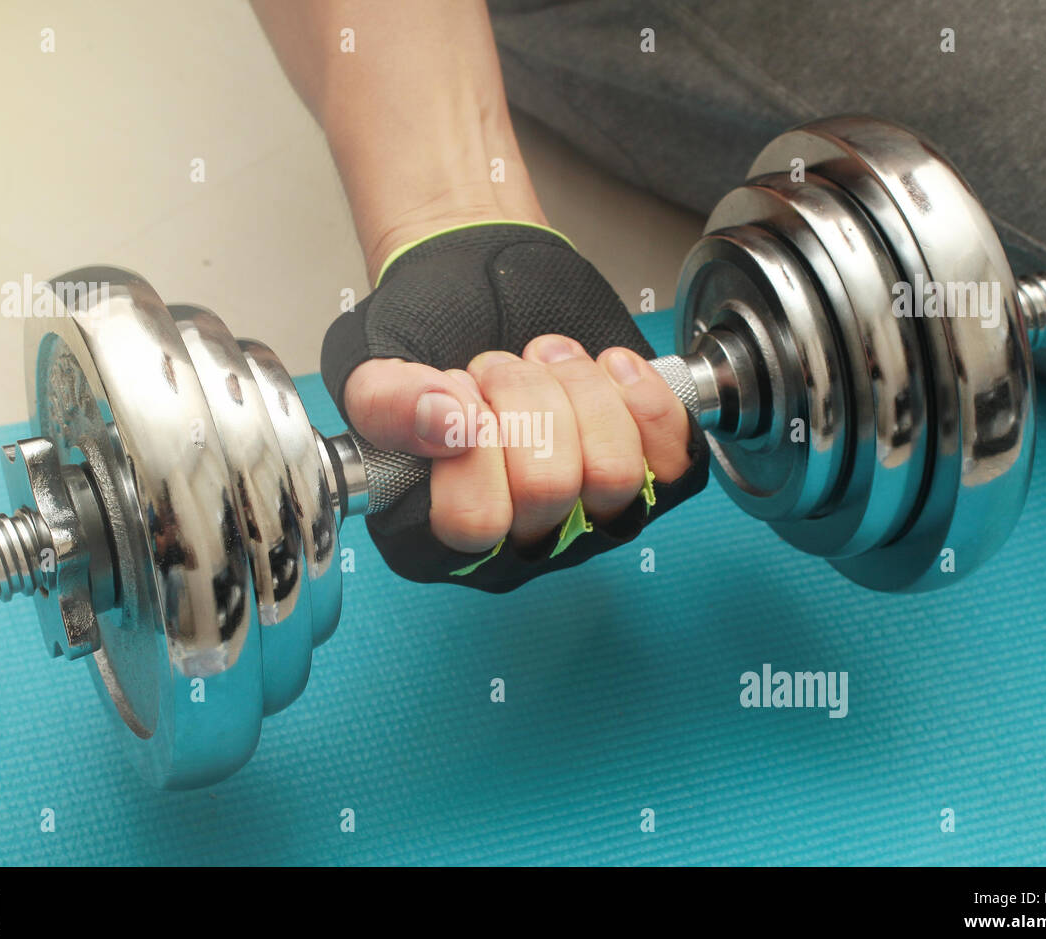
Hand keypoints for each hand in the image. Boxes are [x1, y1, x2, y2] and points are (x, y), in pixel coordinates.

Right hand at [321, 222, 709, 590]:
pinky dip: (642, 399)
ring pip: (614, 473)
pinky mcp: (647, 475)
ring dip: (576, 391)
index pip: (474, 523)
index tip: (458, 396)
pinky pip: (673, 462)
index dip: (471, 445)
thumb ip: (386, 401)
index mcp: (438, 536)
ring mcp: (586, 514)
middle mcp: (518, 541)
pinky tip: (607, 368)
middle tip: (498, 371)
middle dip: (521, 399)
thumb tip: (443, 422)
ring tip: (546, 364)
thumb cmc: (426, 341)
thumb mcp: (373, 365)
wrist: (483, 292)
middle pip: (549, 490)